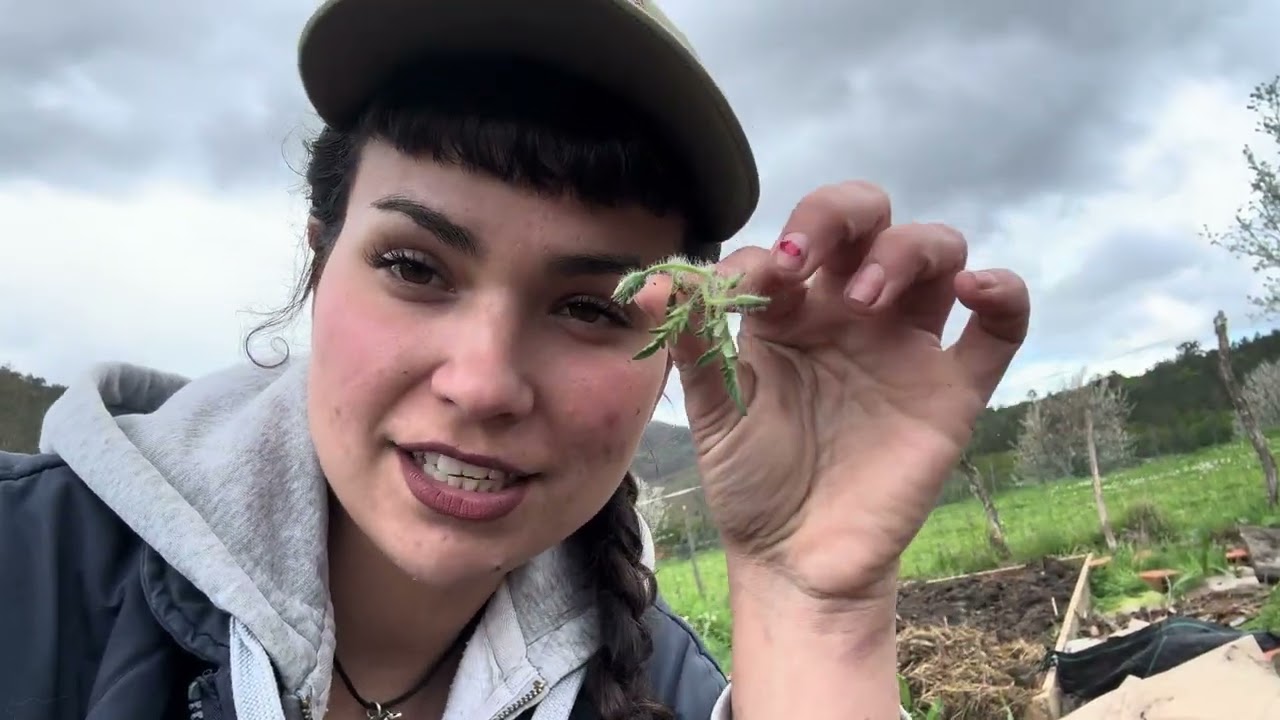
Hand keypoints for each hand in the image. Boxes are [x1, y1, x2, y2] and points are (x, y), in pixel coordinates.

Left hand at [634, 181, 1029, 603]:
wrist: (795, 558)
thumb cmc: (752, 481)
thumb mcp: (714, 410)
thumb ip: (696, 344)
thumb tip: (664, 284)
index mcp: (791, 312)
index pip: (792, 245)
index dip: (769, 250)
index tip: (751, 284)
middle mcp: (851, 315)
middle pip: (868, 221)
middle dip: (839, 215)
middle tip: (807, 257)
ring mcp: (905, 347)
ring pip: (936, 253)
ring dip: (906, 252)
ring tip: (866, 297)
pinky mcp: (951, 390)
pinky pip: (999, 329)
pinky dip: (1003, 294)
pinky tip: (974, 288)